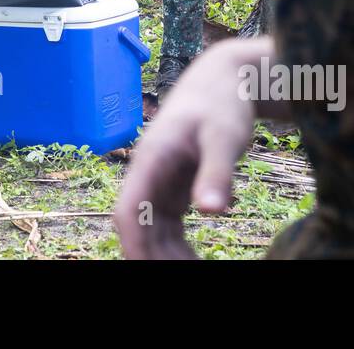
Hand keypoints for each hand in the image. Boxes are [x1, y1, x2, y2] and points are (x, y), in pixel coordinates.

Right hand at [113, 37, 270, 258]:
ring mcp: (160, 181)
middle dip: (154, 256)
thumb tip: (211, 212)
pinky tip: (194, 262)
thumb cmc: (223, 102)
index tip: (144, 266)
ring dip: (166, 255)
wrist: (223, 80)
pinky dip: (177, 246)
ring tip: (195, 270)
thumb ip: (217, 172)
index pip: (129, 208)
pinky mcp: (174, 186)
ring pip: (152, 228)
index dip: (134, 241)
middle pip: (139, 225)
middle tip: (189, 273)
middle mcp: (149, 173)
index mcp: (152, 158)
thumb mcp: (224, 136)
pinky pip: (168, 224)